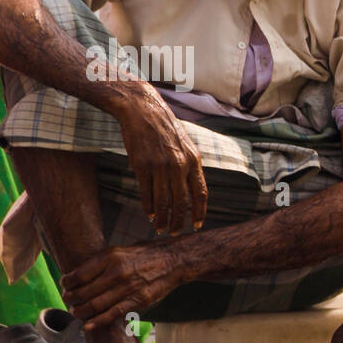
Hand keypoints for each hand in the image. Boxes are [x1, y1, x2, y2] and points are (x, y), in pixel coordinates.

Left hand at [63, 241, 185, 329]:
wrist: (173, 260)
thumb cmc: (145, 254)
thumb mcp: (120, 251)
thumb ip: (101, 262)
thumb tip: (79, 274)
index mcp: (110, 257)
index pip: (78, 275)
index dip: (67, 284)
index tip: (65, 286)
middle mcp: (117, 272)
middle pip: (83, 292)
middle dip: (71, 300)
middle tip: (68, 301)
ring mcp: (128, 288)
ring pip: (95, 306)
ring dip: (81, 312)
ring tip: (77, 312)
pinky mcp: (138, 300)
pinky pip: (112, 314)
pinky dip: (97, 322)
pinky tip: (88, 325)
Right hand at [114, 82, 207, 234]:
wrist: (143, 109)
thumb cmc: (164, 129)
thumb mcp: (185, 145)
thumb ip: (189, 167)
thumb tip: (190, 191)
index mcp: (193, 160)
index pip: (200, 193)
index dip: (199, 212)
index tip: (197, 225)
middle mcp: (179, 164)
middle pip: (182, 201)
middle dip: (179, 221)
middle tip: (175, 233)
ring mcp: (160, 165)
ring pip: (163, 200)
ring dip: (162, 218)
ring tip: (160, 228)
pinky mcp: (142, 165)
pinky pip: (146, 192)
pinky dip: (148, 206)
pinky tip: (149, 214)